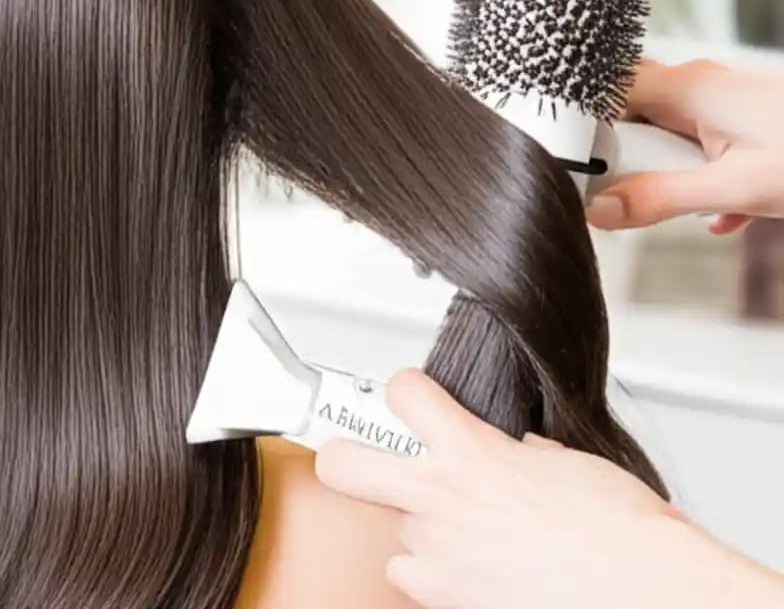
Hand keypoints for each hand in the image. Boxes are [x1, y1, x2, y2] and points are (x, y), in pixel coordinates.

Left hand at [315, 369, 783, 608]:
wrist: (638, 588)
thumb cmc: (617, 530)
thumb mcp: (565, 463)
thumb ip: (517, 453)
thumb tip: (511, 454)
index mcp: (472, 451)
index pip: (402, 394)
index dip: (403, 392)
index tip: (406, 398)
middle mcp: (441, 496)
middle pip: (342, 463)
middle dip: (342, 454)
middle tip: (355, 455)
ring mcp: (435, 548)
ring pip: (394, 528)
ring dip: (422, 528)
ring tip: (468, 535)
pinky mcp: (441, 593)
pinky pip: (409, 575)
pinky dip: (430, 574)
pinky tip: (466, 569)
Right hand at [587, 60, 783, 233]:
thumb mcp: (736, 187)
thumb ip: (661, 198)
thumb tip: (601, 208)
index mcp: (691, 88)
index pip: (606, 87)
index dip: (578, 120)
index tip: (572, 161)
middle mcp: (701, 86)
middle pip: (627, 110)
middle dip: (616, 152)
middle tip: (613, 188)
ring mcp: (721, 102)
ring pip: (659, 130)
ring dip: (657, 169)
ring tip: (671, 202)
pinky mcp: (739, 121)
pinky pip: (692, 145)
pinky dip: (693, 178)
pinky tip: (715, 212)